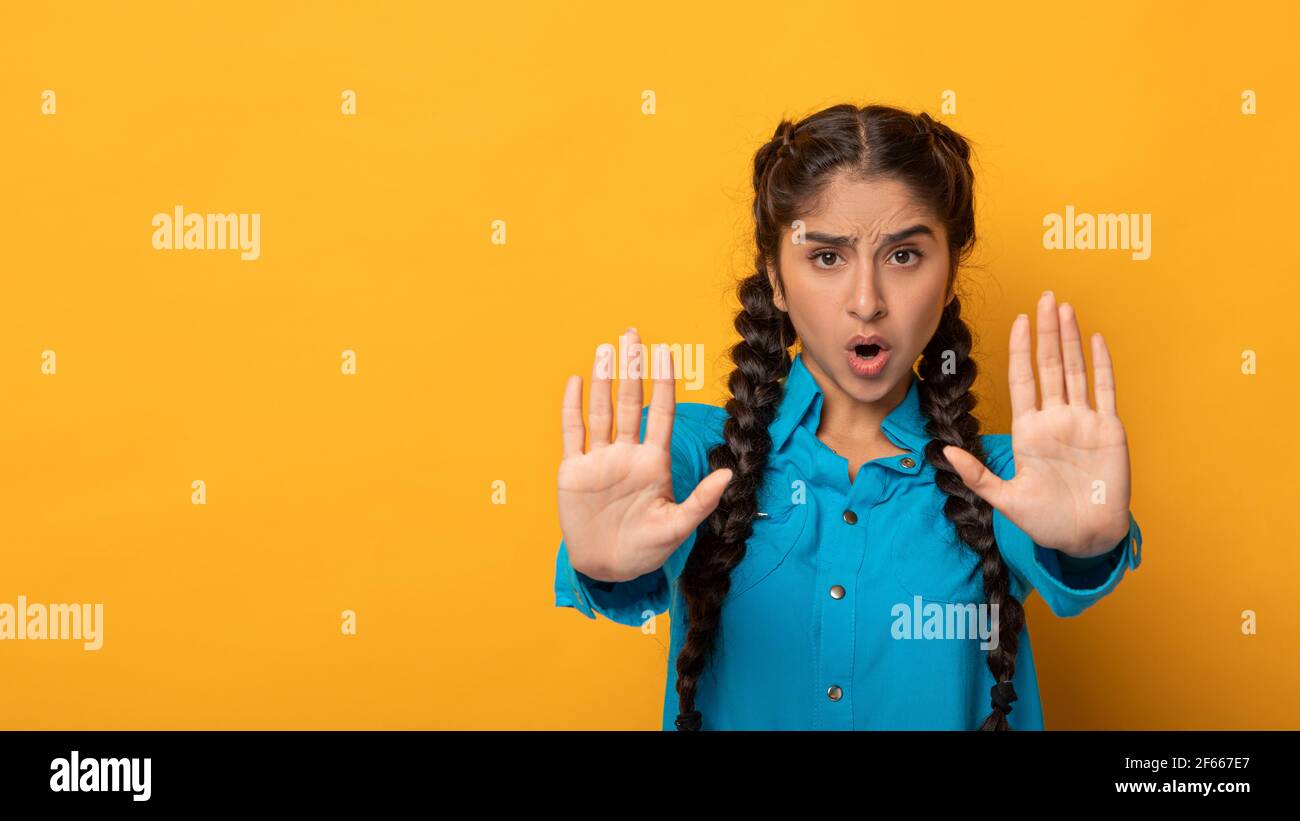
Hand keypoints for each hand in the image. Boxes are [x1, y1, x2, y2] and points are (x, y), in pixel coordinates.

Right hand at [558, 328, 733, 581]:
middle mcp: (626, 454)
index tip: (666, 352)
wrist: (606, 568)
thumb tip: (729, 474)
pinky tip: (576, 381)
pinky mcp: (573, 470)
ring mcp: (599, 460)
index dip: (663, 382)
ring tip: (604, 349)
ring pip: (601, 410)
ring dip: (601, 380)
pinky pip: (573, 432)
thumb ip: (701, 500)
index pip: (660, 413)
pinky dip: (573, 406)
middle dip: (631, 368)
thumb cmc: (645, 550)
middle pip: (629, 402)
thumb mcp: (677, 527)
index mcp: (653, 462)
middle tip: (632, 334)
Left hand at [942, 292, 1131, 556]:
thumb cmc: (1045, 522)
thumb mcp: (1005, 499)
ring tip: (1065, 308)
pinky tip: (1096, 339)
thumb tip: (944, 451)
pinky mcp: (1109, 430)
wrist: (1085, 538)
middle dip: (1046, 332)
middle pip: (1050, 365)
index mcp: (1028, 431)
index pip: (1022, 379)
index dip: (1020, 350)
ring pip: (1076, 370)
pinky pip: (1105, 390)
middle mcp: (1055, 419)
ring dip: (1071, 339)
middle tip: (1044, 298)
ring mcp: (1083, 421)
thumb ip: (977, 474)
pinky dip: (1102, 364)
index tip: (1018, 321)